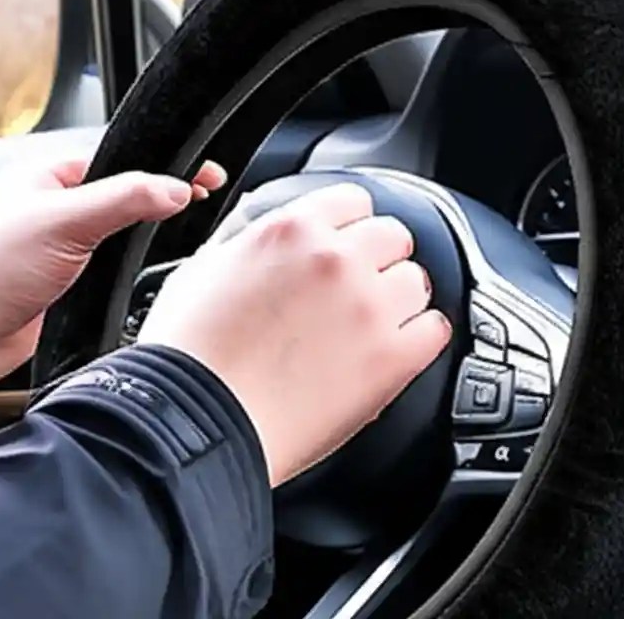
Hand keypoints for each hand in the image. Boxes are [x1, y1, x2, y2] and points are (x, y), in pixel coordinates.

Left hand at [0, 153, 225, 455]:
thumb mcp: (63, 220)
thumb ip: (125, 200)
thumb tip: (175, 188)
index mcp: (46, 175)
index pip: (120, 159)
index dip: (164, 167)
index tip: (204, 177)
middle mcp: (52, 206)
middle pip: (123, 194)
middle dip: (160, 198)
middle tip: (203, 199)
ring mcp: (57, 247)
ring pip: (117, 233)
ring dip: (143, 236)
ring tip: (180, 232)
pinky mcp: (61, 284)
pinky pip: (107, 268)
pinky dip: (128, 269)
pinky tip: (142, 273)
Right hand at [137, 183, 451, 485]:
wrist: (198, 422)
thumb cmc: (189, 357)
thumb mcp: (203, 269)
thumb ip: (248, 241)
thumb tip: (266, 233)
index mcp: (292, 230)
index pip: (353, 201)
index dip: (349, 227)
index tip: (347, 246)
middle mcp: (337, 260)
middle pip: (393, 237)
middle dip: (377, 261)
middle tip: (356, 292)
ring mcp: (369, 308)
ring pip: (417, 281)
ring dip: (399, 300)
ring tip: (372, 327)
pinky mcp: (391, 359)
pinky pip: (435, 330)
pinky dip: (421, 338)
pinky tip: (399, 349)